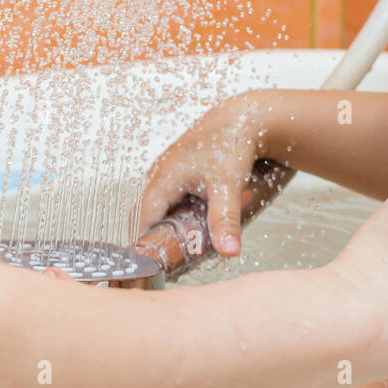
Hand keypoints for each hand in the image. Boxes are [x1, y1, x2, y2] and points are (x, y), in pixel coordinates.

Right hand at [139, 93, 263, 255]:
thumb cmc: (232, 144)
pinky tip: (195, 230)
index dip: (147, 247)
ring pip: (161, 210)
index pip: (142, 223)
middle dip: (158, 241)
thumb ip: (225, 220)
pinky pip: (172, 202)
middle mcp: (158, 176)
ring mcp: (168, 174)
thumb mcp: (228, 185)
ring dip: (171, 230)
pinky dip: (179, 218)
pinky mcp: (181, 174)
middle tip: (173, 265)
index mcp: (161, 179)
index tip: (156, 269)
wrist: (245, 118)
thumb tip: (229, 251)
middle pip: (148, 218)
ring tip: (185, 251)